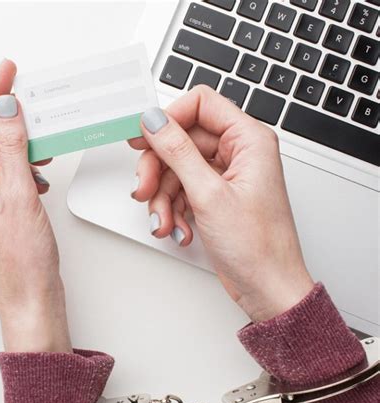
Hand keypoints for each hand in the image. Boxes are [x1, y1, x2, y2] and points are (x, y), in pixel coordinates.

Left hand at [0, 59, 70, 351]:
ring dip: (15, 149)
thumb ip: (12, 149)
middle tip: (27, 103)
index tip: (5, 73)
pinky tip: (37, 171)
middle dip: (3, 125)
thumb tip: (7, 111)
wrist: (33, 301)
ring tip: (39, 144)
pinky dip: (18, 169)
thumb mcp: (20, 198)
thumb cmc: (21, 266)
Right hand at [130, 86, 313, 321]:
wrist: (267, 288)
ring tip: (165, 221)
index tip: (143, 137)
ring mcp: (225, 177)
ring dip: (164, 197)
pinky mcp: (215, 197)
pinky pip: (182, 191)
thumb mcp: (209, 194)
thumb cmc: (258, 248)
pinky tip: (179, 229)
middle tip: (145, 188)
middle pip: (182, 141)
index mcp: (248, 140)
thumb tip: (154, 121)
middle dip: (159, 168)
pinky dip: (174, 210)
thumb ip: (178, 152)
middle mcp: (238, 154)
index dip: (168, 118)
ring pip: (177, 169)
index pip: (201, 105)